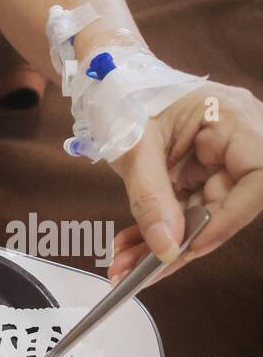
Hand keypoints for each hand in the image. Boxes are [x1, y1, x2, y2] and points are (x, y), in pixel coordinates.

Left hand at [107, 83, 262, 281]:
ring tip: (123, 265)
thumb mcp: (133, 148)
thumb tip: (166, 248)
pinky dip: (155, 232)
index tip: (190, 245)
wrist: (109, 85)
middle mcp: (235, 139)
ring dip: (162, 244)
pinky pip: (184, 211)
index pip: (260, 176)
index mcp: (232, 118)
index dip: (232, 217)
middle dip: (183, 243)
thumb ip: (150, 198)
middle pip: (228, 205)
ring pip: (202, 216)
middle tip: (141, 271)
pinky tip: (127, 248)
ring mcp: (217, 159)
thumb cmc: (124, 98)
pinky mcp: (198, 174)